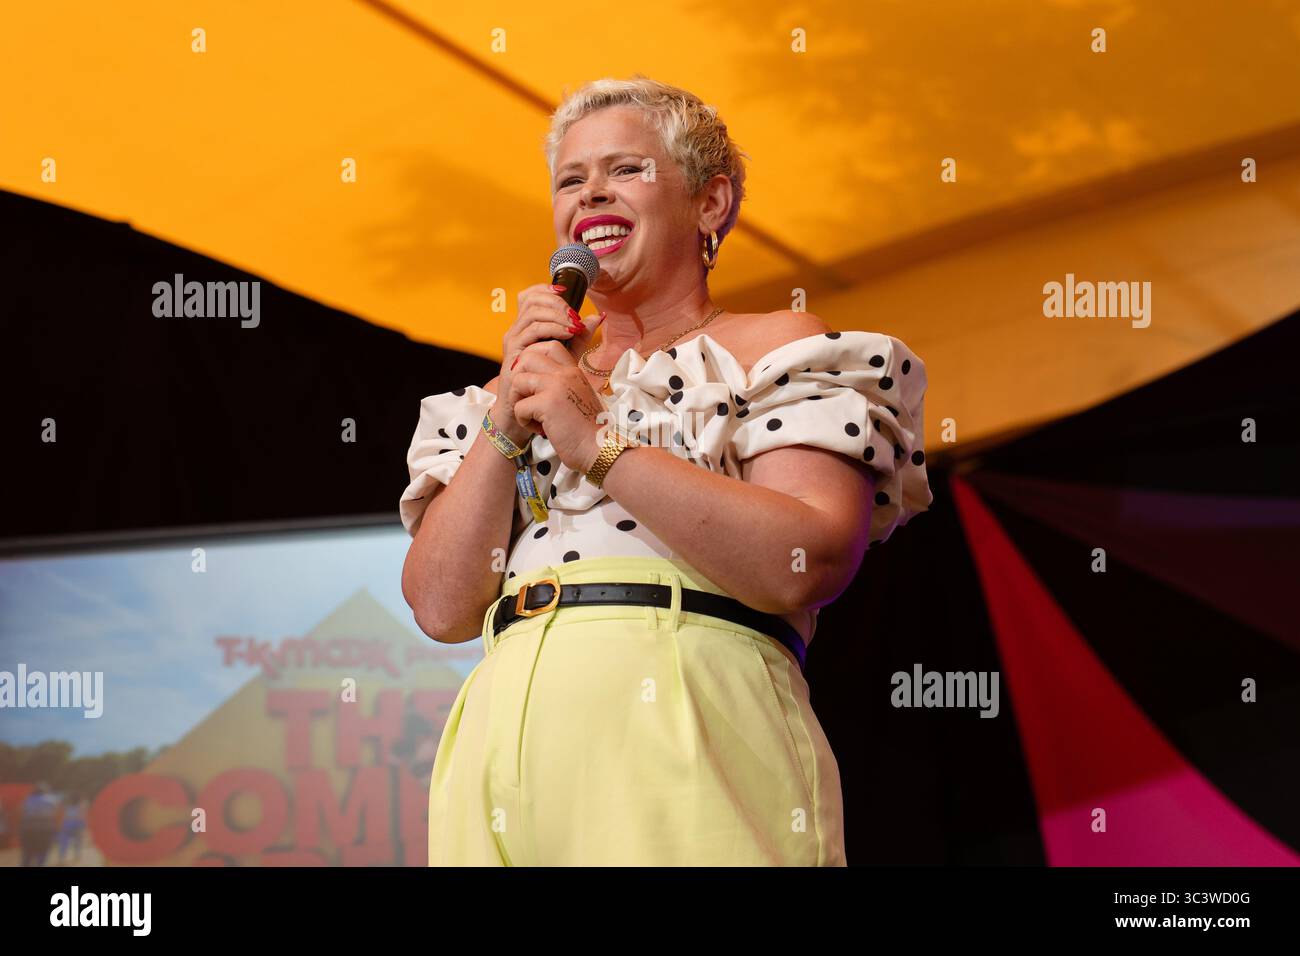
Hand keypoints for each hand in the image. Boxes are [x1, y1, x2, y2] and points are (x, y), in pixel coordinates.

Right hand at [494, 283, 604, 446]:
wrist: (522, 414)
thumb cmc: (543, 385)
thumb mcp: (565, 355)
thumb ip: (579, 336)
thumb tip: (598, 316)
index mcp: (526, 327)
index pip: (530, 296)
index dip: (547, 289)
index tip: (567, 292)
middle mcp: (517, 331)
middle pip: (531, 300)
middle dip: (557, 302)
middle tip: (576, 315)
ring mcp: (513, 342)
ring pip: (532, 313)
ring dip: (557, 314)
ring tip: (575, 324)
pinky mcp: (513, 355)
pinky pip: (531, 332)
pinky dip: (552, 328)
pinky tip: (568, 334)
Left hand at [509, 340, 609, 473]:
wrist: (600, 449)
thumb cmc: (588, 430)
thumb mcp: (578, 397)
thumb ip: (562, 386)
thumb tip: (535, 383)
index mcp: (573, 371)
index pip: (549, 346)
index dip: (534, 362)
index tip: (534, 384)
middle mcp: (565, 373)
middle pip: (527, 357)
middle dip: (520, 379)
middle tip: (527, 399)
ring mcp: (556, 386)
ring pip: (518, 380)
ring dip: (519, 402)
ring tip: (533, 417)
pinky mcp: (547, 404)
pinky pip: (519, 406)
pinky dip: (524, 421)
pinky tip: (540, 430)